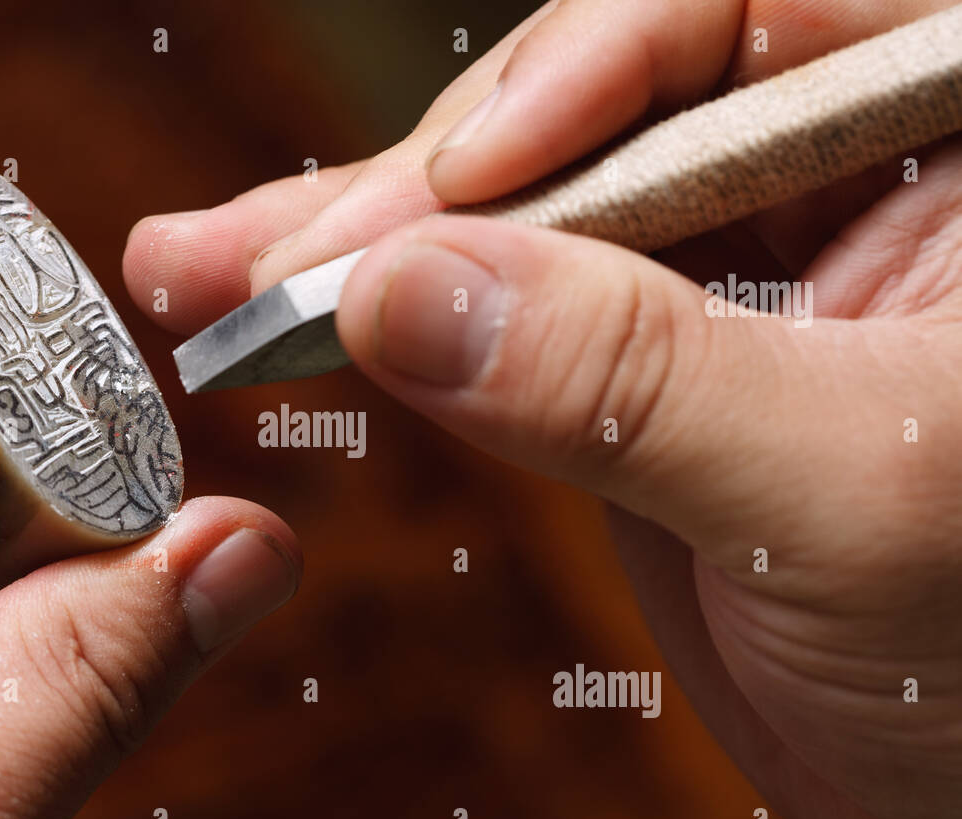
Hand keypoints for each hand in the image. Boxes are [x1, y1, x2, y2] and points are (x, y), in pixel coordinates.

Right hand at [124, 0, 961, 818]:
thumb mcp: (845, 492)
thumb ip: (632, 377)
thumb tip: (407, 291)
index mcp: (938, 137)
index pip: (732, 22)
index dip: (577, 70)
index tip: (460, 183)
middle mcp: (827, 177)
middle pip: (589, 114)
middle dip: (417, 191)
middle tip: (268, 259)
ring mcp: (722, 271)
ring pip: (518, 219)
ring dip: (355, 248)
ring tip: (209, 271)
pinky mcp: (641, 365)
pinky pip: (500, 319)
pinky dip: (391, 329)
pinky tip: (277, 319)